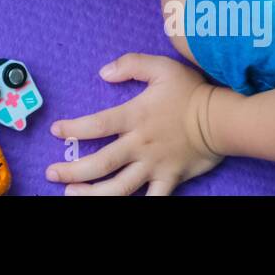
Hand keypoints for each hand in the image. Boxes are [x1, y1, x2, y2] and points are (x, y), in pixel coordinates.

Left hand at [45, 53, 222, 195]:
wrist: (222, 119)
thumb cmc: (191, 91)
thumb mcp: (161, 67)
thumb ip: (130, 64)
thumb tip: (103, 73)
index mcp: (135, 117)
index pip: (96, 125)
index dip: (73, 129)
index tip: (56, 131)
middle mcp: (140, 145)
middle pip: (101, 163)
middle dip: (73, 171)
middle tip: (52, 173)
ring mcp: (154, 165)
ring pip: (120, 187)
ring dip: (94, 195)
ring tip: (72, 196)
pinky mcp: (170, 179)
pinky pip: (153, 200)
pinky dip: (138, 206)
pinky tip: (119, 210)